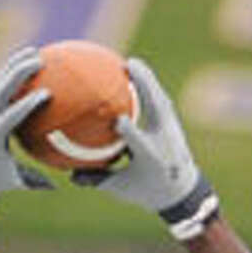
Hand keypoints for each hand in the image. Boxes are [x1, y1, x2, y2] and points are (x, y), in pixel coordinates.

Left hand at [0, 46, 52, 221]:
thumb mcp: (13, 180)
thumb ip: (33, 181)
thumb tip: (57, 185)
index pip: (11, 116)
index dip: (28, 104)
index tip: (47, 93)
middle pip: (2, 88)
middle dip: (19, 73)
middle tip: (40, 61)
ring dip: (15, 64)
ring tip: (35, 52)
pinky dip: (12, 70)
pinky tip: (26, 60)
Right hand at [75, 58, 218, 239]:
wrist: (181, 189)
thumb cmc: (146, 190)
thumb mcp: (121, 188)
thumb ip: (97, 179)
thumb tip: (70, 175)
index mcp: (150, 157)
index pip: (138, 141)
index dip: (129, 130)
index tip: (118, 120)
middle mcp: (163, 139)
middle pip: (156, 107)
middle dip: (146, 87)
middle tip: (128, 66)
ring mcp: (171, 128)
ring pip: (159, 97)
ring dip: (147, 78)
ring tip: (131, 63)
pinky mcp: (173, 122)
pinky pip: (160, 98)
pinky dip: (149, 84)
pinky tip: (137, 73)